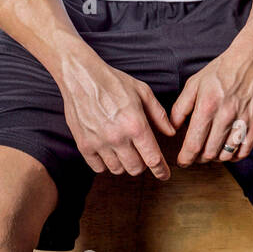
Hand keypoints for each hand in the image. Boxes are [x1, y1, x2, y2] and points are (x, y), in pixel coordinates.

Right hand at [60, 51, 174, 178]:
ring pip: (117, 169)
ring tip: (123, 149)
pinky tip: (108, 150)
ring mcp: (99, 143)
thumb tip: (170, 132)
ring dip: (123, 163)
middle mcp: (118, 137)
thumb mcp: (143, 92)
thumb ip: (158, 115)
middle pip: (136, 168)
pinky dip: (105, 163)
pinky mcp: (84, 145)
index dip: (161, 170)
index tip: (164, 175)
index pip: (153, 158)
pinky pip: (98, 167)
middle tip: (141, 154)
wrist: (82, 76)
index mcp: (136, 124)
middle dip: (142, 164)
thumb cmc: (114, 82)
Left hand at [169, 38, 252, 166]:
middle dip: (198, 159)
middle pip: (209, 153)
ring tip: (210, 152)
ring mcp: (243, 120)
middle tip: (195, 156)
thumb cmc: (220, 70)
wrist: (251, 58)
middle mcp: (225, 115)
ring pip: (226, 155)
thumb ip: (180, 108)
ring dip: (215, 158)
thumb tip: (173, 129)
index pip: (193, 144)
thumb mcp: (193, 84)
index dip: (185, 158)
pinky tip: (227, 151)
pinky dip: (234, 156)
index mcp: (207, 106)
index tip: (182, 161)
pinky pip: (245, 150)